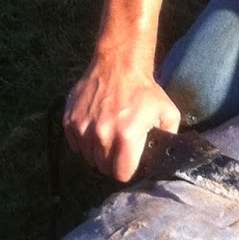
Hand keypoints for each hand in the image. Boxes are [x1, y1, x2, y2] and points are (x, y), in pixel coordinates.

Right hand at [63, 57, 180, 182]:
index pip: (122, 174)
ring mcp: (84, 127)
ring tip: (108, 139)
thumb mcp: (167, 112)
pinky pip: (75, 145)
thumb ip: (168, 137)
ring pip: (88, 157)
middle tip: (119, 150)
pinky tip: (94, 132)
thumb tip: (164, 156)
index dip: (127, 172)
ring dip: (97, 153)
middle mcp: (103, 134)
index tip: (129, 165)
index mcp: (127, 135)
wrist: (118, 65)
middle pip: (104, 167)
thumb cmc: (144, 90)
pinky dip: (83, 143)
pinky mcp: (70, 120)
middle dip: (112, 163)